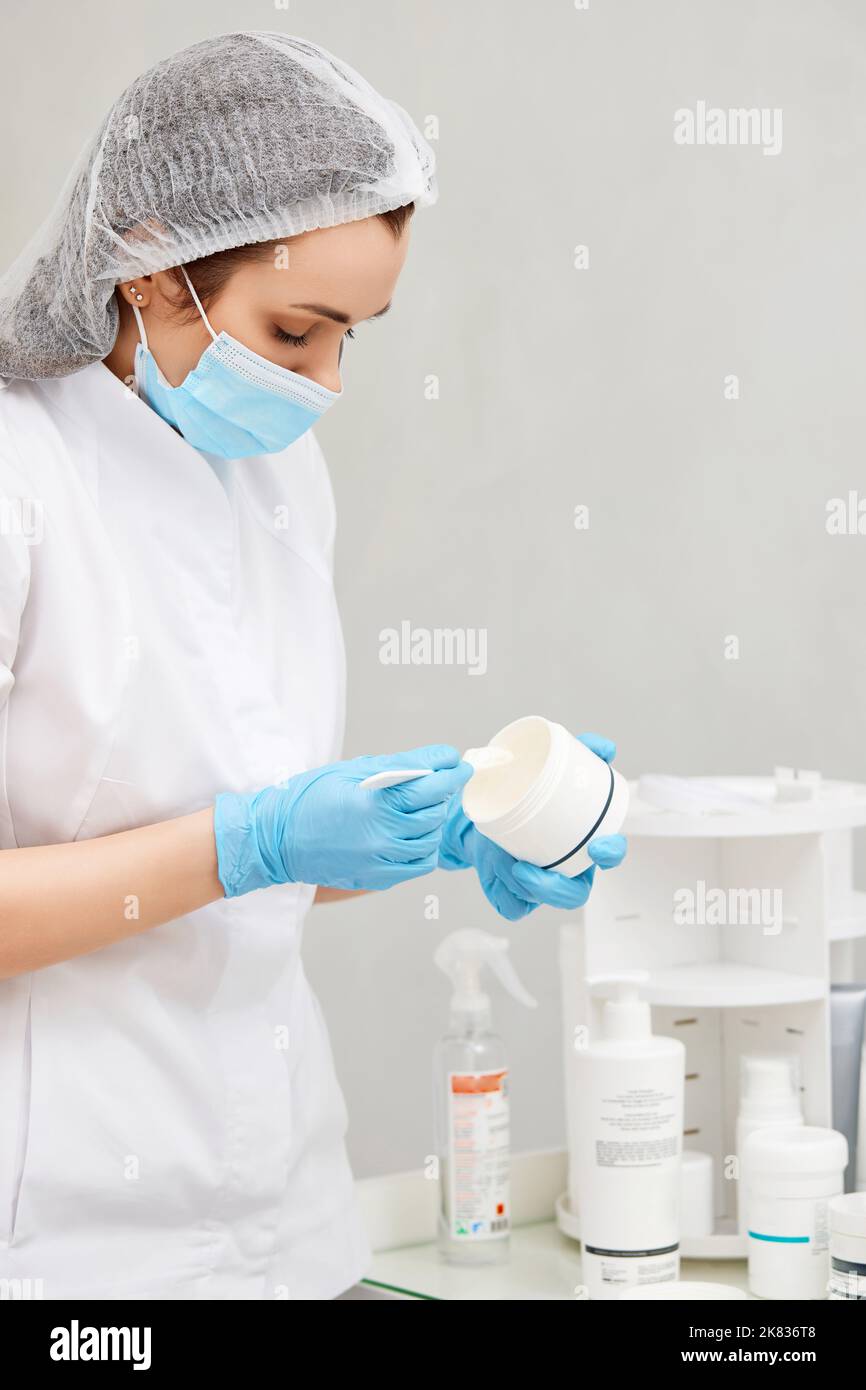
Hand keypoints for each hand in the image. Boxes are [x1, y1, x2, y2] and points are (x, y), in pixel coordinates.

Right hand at [214, 745, 472, 895]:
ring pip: (429, 840)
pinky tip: (415, 833)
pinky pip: (418, 865)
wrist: (274, 839)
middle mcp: (379, 836)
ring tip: (425, 806)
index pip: (429, 787)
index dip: (451, 773)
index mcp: (373, 804)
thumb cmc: (308, 798)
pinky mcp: (376, 879)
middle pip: (433, 813)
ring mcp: (379, 861)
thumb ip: (399, 766)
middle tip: (443, 780)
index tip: (459, 763)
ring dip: (433, 820)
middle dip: (444, 793)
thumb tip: (439, 759)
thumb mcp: (350, 771)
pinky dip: (424, 847)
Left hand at [438, 731, 626, 920]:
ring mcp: (541, 887)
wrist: (480, 812)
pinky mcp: (515, 898)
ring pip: (543, 900)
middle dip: (558, 887)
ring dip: (529, 886)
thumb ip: (581, 752)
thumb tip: (605, 748)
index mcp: (582, 844)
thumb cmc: (523, 797)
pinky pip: (515, 907)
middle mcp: (565, 869)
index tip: (598, 846)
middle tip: (530, 868)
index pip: (609, 855)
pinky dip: (508, 895)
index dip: (611, 854)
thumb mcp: (548, 770)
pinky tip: (500, 878)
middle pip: (576, 892)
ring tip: (511, 866)